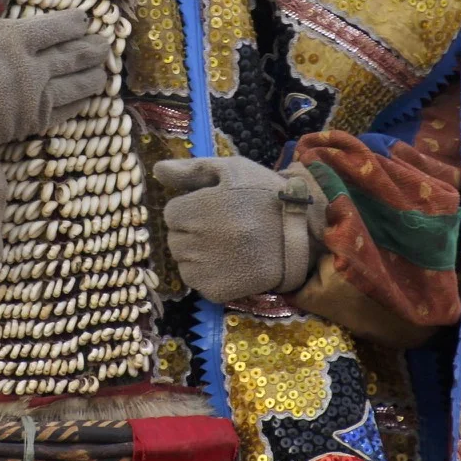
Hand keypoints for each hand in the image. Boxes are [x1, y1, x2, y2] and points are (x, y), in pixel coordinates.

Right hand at [0, 0, 108, 154]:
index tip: (86, 19)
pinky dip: (77, 105)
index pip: (58, 26)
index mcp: (14, 36)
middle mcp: (29, 68)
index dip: (76, 22)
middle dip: (92, 50)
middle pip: (72, 56)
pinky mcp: (21, 126)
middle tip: (106, 46)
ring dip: (92, 78)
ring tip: (104, 73)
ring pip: (73, 87)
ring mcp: (28, 100)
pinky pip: (60, 114)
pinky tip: (84, 101)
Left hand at [154, 156, 326, 302]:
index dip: (190, 208)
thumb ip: (190, 169)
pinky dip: (207, 275)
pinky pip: (197, 283)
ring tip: (225, 245)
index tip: (211, 207)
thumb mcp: (232, 169)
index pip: (171, 213)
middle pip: (174, 238)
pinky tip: (229, 263)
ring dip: (195, 254)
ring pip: (182, 262)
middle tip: (220, 226)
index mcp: (202, 209)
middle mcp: (201, 241)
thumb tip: (157, 171)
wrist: (304, 233)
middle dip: (190, 231)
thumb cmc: (265, 195)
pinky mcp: (219, 291)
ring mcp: (210, 269)